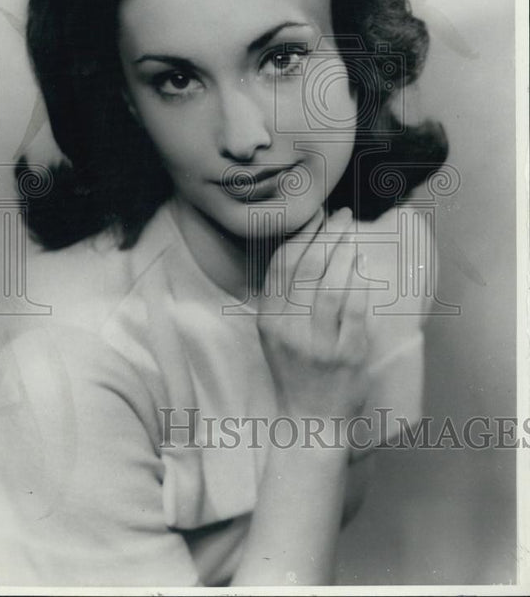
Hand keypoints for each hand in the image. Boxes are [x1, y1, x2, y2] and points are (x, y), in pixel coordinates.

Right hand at [256, 207, 369, 421]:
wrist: (310, 419)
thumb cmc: (294, 368)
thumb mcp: (274, 332)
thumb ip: (282, 295)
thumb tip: (304, 245)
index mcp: (269, 320)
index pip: (282, 265)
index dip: (301, 235)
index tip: (317, 215)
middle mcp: (288, 330)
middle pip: (307, 270)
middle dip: (327, 236)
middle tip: (343, 216)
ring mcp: (318, 345)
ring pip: (331, 287)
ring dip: (344, 256)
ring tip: (353, 237)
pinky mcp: (346, 357)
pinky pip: (355, 312)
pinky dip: (360, 286)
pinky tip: (364, 269)